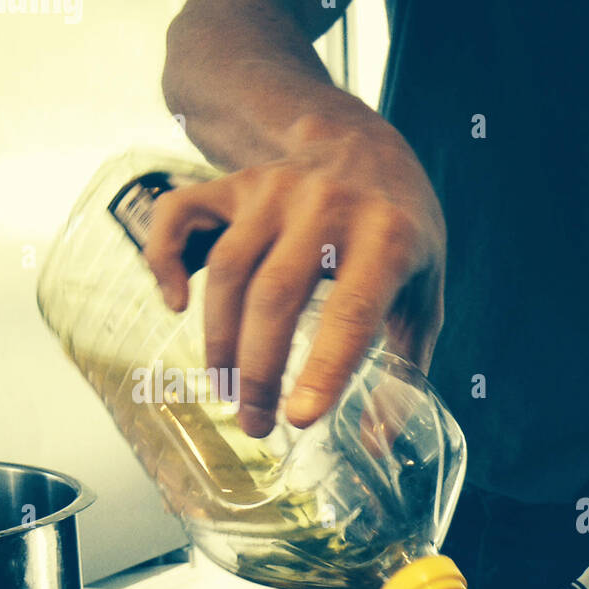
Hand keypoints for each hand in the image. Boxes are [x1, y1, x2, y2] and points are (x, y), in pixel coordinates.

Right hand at [143, 114, 444, 436]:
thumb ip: (407, 365)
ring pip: (229, 270)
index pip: (351, 313)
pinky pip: (181, 215)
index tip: (299, 419)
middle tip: (255, 423)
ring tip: (226, 390)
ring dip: (219, 340)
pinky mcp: (237, 184)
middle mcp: (328, 208)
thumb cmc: (399, 234)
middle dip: (258, 371)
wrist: (367, 146)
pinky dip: (164, 258)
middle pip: (276, 297)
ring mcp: (276, 191)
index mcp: (388, 239)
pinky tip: (175, 303)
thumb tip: (379, 443)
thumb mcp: (424, 292)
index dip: (324, 370)